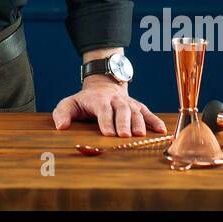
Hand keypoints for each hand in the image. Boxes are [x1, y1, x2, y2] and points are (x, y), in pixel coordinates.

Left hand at [52, 78, 167, 136]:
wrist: (102, 85)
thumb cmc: (84, 101)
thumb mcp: (70, 103)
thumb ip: (63, 113)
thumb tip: (61, 126)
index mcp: (98, 100)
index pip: (103, 110)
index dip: (106, 121)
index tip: (108, 133)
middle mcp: (115, 100)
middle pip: (121, 110)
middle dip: (123, 123)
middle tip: (125, 136)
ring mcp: (128, 102)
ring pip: (135, 111)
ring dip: (139, 122)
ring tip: (140, 135)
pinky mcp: (137, 106)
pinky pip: (147, 112)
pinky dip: (155, 121)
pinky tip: (161, 131)